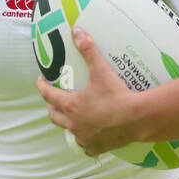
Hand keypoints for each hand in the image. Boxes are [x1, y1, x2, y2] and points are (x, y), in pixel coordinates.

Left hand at [35, 28, 141, 155]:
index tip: (41, 81)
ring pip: (68, 132)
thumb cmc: (118, 96)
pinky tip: (90, 138)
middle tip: (55, 99)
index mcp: (71, 105)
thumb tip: (77, 31)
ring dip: (67, 124)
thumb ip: (88, 51)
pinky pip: (86, 146)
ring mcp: (84, 137)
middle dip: (52, 106)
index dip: (42, 87)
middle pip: (54, 115)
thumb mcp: (101, 71)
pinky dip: (85, 141)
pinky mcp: (97, 147)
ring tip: (72, 117)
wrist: (138, 118)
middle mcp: (73, 123)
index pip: (48, 95)